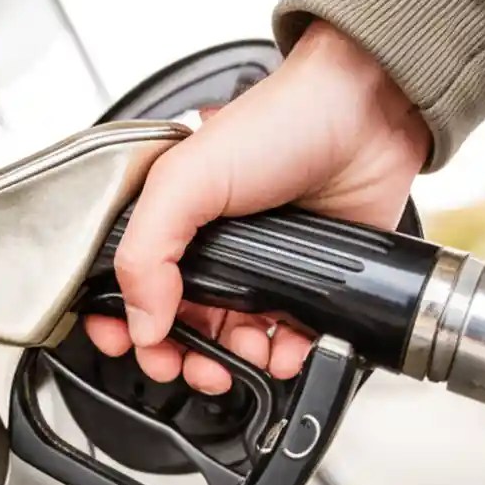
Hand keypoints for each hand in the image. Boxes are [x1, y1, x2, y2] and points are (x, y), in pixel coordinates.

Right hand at [83, 20, 430, 393]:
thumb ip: (147, 251)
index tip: (125, 344)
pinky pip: (284, 343)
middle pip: (175, 327)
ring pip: (226, 343)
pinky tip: (281, 353)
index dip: (119, 322)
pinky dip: (280, 360)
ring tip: (240, 356)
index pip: (125, 286)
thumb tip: (140, 321)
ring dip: (228, 362)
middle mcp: (207, 249)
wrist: (366, 119)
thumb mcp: (186, 179)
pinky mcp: (302, 286)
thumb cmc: (279, 125)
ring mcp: (256, 270)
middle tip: (182, 365)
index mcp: (168, 221)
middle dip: (175, 356)